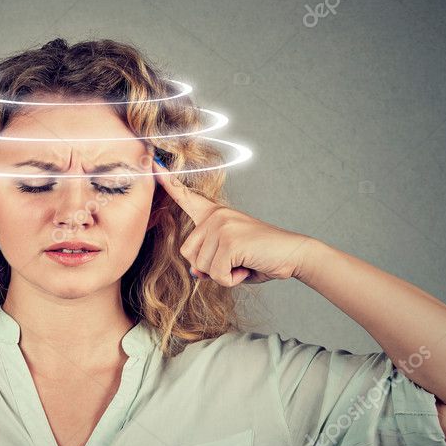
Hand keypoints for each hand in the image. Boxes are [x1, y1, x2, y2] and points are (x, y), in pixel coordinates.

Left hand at [153, 158, 316, 286]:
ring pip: (201, 266)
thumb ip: (209, 262)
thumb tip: (196, 271)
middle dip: (209, 268)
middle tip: (235, 262)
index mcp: (215, 214)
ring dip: (222, 274)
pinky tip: (246, 268)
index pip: (186, 198)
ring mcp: (221, 226)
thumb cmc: (261, 257)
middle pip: (188, 254)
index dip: (168, 184)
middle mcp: (215, 216)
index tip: (153, 165)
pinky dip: (231, 279)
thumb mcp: (229, 260)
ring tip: (243, 263)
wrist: (293, 254)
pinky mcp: (229, 240)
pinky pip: (216, 274)